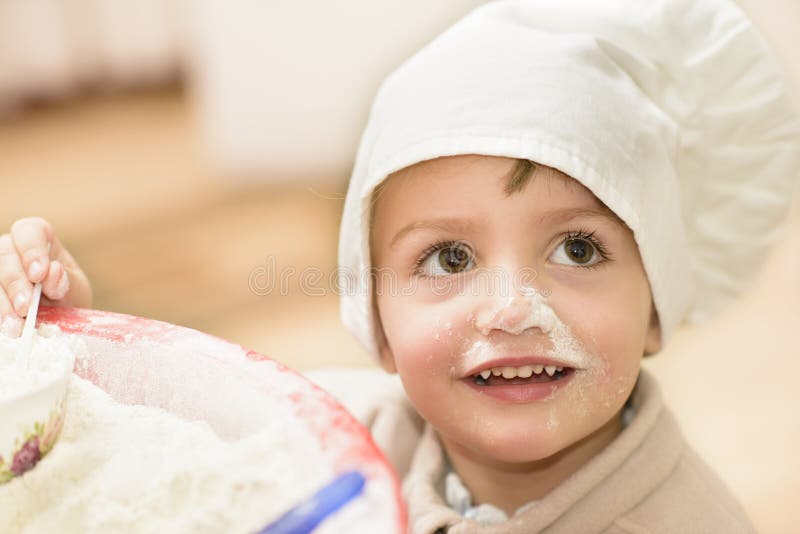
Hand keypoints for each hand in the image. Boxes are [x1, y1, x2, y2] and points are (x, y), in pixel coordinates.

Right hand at [0, 217, 92, 335]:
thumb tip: (53, 271)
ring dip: (2, 303)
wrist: (60, 318)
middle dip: (16, 283)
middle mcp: (12, 248)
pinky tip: (6, 326)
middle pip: (4, 256)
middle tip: (25, 307)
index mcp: (39, 239)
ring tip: (16, 326)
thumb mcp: (75, 288)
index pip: (29, 231)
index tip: (39, 274)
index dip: (31, 250)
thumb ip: (66, 281)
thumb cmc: (67, 295)